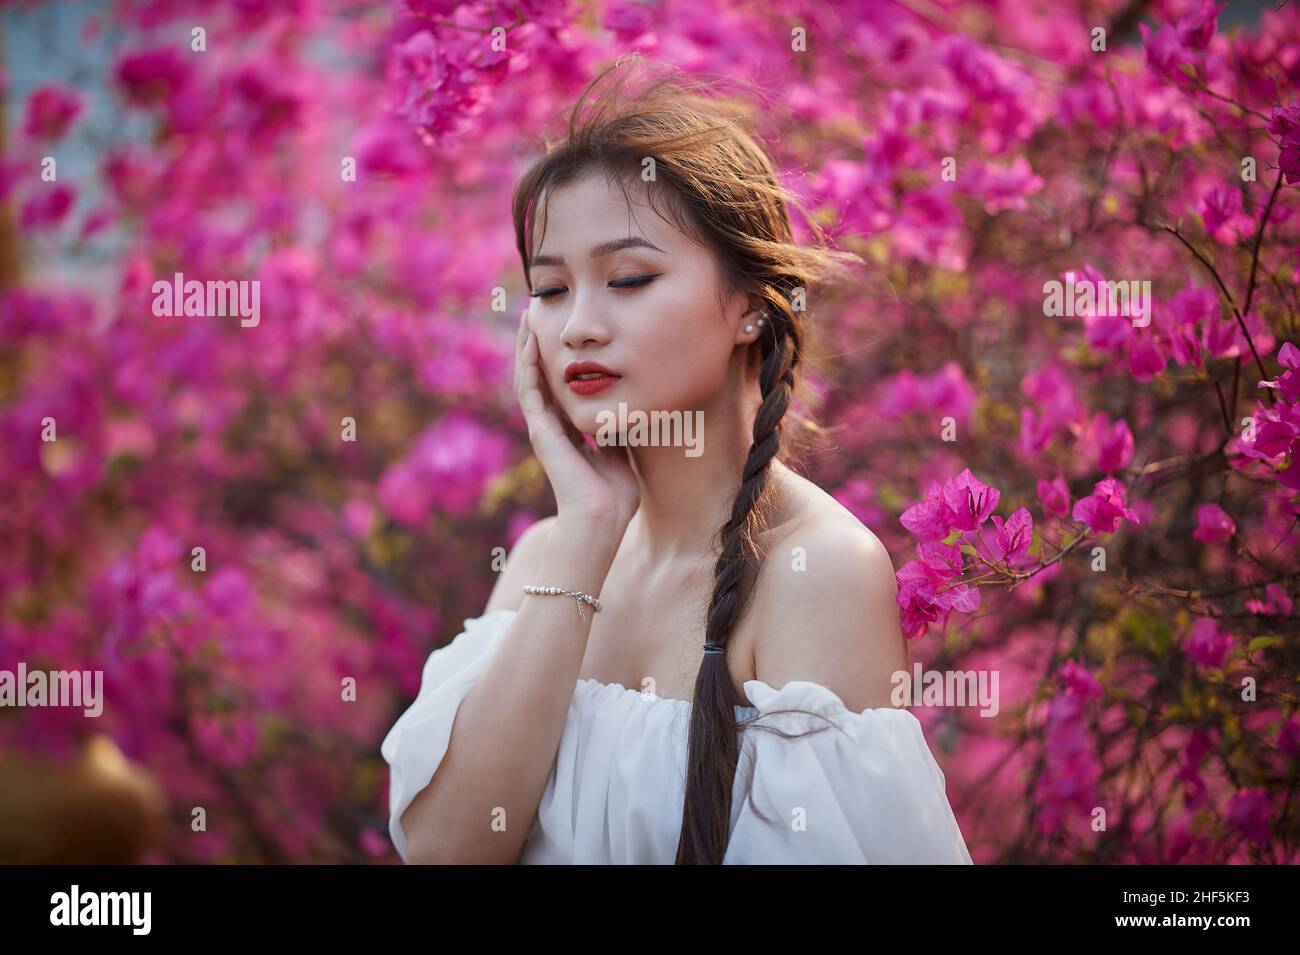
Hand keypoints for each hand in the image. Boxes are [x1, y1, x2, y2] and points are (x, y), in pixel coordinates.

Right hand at [513, 306, 639, 529]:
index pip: (558, 387)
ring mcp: (542, 429)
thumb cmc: (615, 496)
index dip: (558, 359)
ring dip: (527, 346)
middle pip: (539, 376)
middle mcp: (551, 427)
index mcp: (569, 432)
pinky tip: (530, 341)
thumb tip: (627, 406)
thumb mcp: (621, 450)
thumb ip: (617, 428)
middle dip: (538, 344)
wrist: (602, 519)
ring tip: (529, 315)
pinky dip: (528, 364)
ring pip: (527, 378)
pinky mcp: (540, 431)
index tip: (563, 332)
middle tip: (538, 312)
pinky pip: (529, 390)